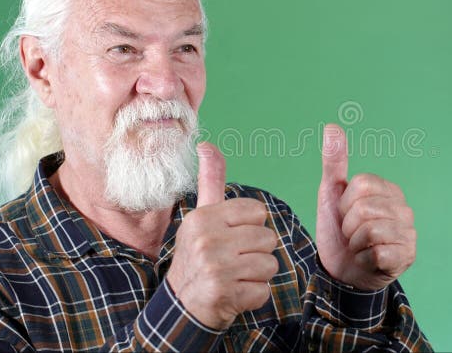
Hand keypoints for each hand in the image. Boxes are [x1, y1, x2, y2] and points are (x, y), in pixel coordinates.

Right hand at [166, 142, 278, 329]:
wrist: (181, 306)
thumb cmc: (198, 257)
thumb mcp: (201, 216)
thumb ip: (210, 181)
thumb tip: (207, 144)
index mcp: (204, 218)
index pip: (258, 212)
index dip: (250, 227)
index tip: (231, 238)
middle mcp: (207, 240)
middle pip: (268, 238)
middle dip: (256, 253)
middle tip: (232, 261)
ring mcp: (215, 268)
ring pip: (270, 264)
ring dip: (257, 275)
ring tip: (234, 277)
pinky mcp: (225, 294)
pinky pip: (263, 291)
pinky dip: (253, 296)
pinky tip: (234, 294)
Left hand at [316, 123, 416, 290]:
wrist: (341, 270)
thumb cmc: (338, 229)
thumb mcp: (331, 193)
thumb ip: (334, 161)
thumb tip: (332, 126)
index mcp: (387, 189)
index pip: (361, 185)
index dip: (344, 203)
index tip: (345, 214)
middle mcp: (404, 208)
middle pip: (364, 209)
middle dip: (348, 225)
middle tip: (351, 233)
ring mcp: (409, 233)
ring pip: (371, 231)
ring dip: (355, 243)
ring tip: (359, 246)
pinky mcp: (407, 256)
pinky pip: (378, 252)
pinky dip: (364, 259)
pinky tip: (368, 259)